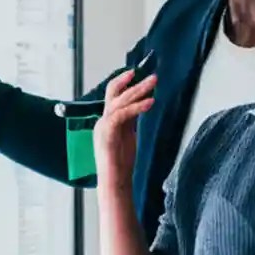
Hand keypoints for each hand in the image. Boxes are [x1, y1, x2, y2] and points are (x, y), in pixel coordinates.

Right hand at [92, 69, 156, 188]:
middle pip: (115, 94)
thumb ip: (131, 120)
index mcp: (106, 121)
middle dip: (134, 83)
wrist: (114, 182)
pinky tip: (149, 103)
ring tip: (153, 83)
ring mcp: (103, 127)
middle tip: (152, 76)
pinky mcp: (108, 134)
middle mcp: (102, 121)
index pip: (113, 95)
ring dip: (138, 90)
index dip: (124, 82)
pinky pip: (122, 115)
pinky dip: (136, 107)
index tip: (136, 73)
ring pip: (119, 101)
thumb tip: (141, 103)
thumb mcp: (128, 135)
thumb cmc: (121, 162)